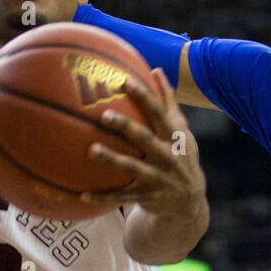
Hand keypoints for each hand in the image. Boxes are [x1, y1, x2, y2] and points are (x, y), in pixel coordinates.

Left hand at [82, 70, 205, 217]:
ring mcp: (157, 178)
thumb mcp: (181, 131)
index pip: (159, 113)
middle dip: (126, 127)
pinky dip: (102, 197)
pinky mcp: (146, 196)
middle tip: (104, 115)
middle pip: (145, 139)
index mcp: (174, 137)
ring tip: (91, 150)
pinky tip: (82, 195)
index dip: (144, 97)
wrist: (189, 200)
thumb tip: (156, 70)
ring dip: (112, 159)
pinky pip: (121, 197)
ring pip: (131, 168)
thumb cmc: (181, 156)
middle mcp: (167, 156)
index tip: (126, 82)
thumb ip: (168, 103)